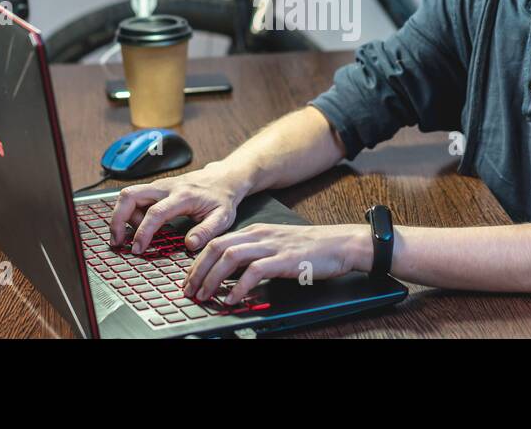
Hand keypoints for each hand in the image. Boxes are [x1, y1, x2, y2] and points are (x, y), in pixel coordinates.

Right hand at [109, 161, 251, 252]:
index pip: (155, 212)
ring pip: (128, 195)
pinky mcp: (155, 188)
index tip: (137, 248)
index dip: (143, 232)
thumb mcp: (222, 218)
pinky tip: (138, 228)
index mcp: (183, 196)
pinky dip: (128, 213)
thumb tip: (190, 245)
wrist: (223, 179)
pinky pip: (134, 197)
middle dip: (117, 219)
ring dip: (121, 216)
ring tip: (130, 237)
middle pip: (130, 195)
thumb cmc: (222, 199)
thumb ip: (207, 232)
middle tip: (117, 241)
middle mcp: (166, 187)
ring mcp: (159, 185)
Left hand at [182, 223, 371, 304]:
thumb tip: (231, 275)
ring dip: (212, 278)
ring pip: (230, 257)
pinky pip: (254, 271)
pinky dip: (239, 287)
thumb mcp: (276, 246)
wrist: (340, 244)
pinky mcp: (284, 259)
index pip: (217, 243)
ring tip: (205, 295)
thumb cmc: (311, 248)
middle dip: (198, 270)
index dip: (198, 262)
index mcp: (255, 231)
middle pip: (217, 248)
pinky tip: (232, 299)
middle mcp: (259, 235)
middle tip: (190, 290)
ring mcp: (271, 246)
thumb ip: (254, 255)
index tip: (190, 280)